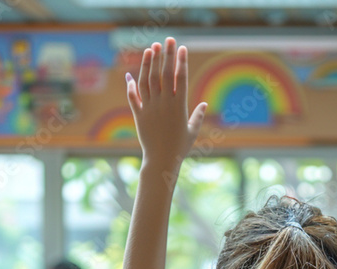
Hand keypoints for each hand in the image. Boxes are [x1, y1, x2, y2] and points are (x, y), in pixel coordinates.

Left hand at [126, 38, 206, 172]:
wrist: (162, 160)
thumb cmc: (180, 147)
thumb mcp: (192, 131)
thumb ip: (198, 116)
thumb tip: (205, 105)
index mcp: (179, 105)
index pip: (180, 77)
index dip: (180, 61)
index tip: (181, 47)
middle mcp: (164, 103)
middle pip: (164, 74)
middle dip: (166, 55)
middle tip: (168, 39)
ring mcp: (150, 108)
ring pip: (147, 81)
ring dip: (148, 63)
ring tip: (151, 49)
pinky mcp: (139, 115)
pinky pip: (133, 97)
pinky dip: (131, 85)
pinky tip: (131, 74)